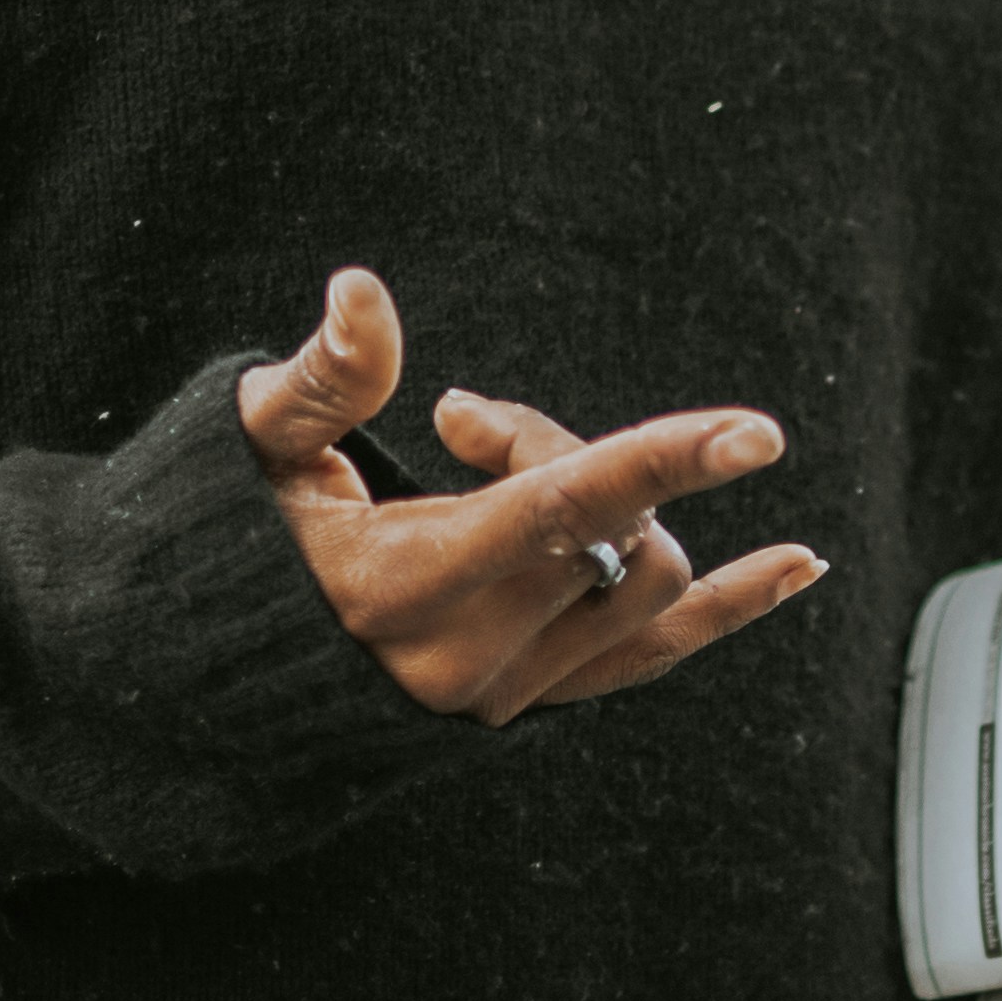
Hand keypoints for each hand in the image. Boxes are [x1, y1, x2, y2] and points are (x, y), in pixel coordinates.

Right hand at [237, 267, 826, 722]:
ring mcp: (501, 696)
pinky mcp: (524, 707)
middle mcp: (466, 658)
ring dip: (620, 511)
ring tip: (515, 475)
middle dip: (571, 451)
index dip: (662, 462)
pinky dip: (731, 609)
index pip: (563, 514)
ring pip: (647, 589)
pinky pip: (654, 661)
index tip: (755, 435)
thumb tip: (364, 292)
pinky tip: (800, 563)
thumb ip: (324, 377)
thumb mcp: (255, 450)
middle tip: (471, 424)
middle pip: (611, 534)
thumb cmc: (221, 546)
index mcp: (402, 588)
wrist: (201, 688)